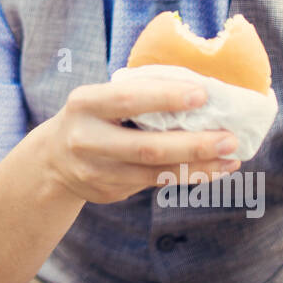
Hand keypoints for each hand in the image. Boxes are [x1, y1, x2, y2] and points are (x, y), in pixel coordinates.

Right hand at [38, 77, 240, 204]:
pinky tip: (215, 169)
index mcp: (85, 103)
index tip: (203, 93)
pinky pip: (156, 183)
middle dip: (192, 144)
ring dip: (198, 165)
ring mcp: (96, 170)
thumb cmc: (92, 117)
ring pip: (155, 172)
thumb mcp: (99, 98)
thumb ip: (136, 94)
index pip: (127, 98)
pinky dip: (189, 176)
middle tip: (229, 138)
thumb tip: (200, 91)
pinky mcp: (109, 191)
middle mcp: (86, 138)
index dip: (165, 97)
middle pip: (145, 146)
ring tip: (231, 156)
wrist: (51, 161)